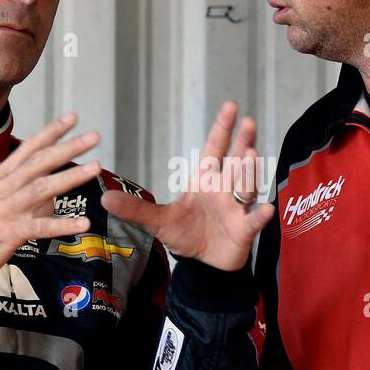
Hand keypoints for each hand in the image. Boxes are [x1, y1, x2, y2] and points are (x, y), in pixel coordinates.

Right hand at [0, 112, 101, 273]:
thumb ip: (26, 190)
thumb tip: (54, 189)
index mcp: (2, 176)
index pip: (29, 148)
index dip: (51, 132)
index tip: (72, 118)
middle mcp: (5, 188)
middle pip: (39, 163)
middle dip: (67, 148)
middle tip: (93, 137)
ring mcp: (8, 209)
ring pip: (42, 188)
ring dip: (70, 177)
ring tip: (94, 168)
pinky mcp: (11, 232)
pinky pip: (41, 228)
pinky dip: (62, 225)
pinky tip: (83, 223)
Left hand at [101, 100, 274, 270]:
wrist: (204, 263)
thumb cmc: (185, 234)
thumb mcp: (157, 221)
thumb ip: (134, 209)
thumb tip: (104, 197)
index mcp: (205, 180)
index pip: (215, 148)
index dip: (223, 128)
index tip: (231, 106)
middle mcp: (224, 189)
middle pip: (236, 162)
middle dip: (243, 142)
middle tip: (249, 122)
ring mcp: (236, 208)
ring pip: (244, 186)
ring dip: (248, 173)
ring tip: (249, 156)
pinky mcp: (244, 230)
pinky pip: (252, 221)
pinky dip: (259, 216)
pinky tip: (265, 210)